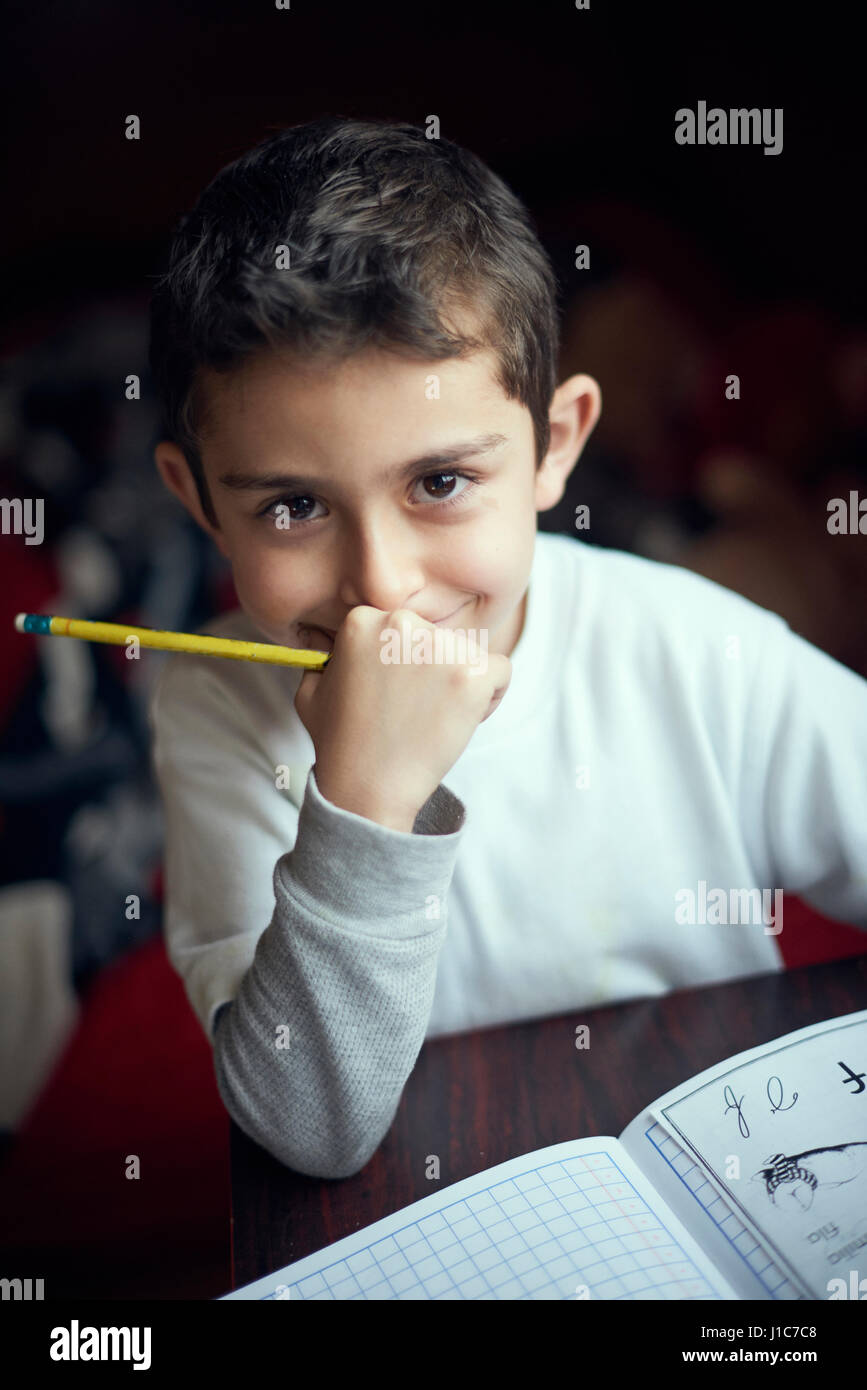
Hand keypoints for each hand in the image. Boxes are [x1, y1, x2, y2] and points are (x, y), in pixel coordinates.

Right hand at [294, 606, 510, 828]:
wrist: (367, 786)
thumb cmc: (341, 742)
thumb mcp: (314, 688)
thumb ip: (331, 656)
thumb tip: (339, 647)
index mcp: (364, 620)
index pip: (406, 628)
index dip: (404, 664)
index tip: (396, 695)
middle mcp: (403, 623)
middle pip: (439, 636)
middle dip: (433, 670)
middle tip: (416, 710)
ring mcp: (440, 646)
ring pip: (470, 653)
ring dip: (460, 683)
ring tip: (435, 719)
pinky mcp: (473, 672)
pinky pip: (501, 671)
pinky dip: (491, 696)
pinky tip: (463, 719)